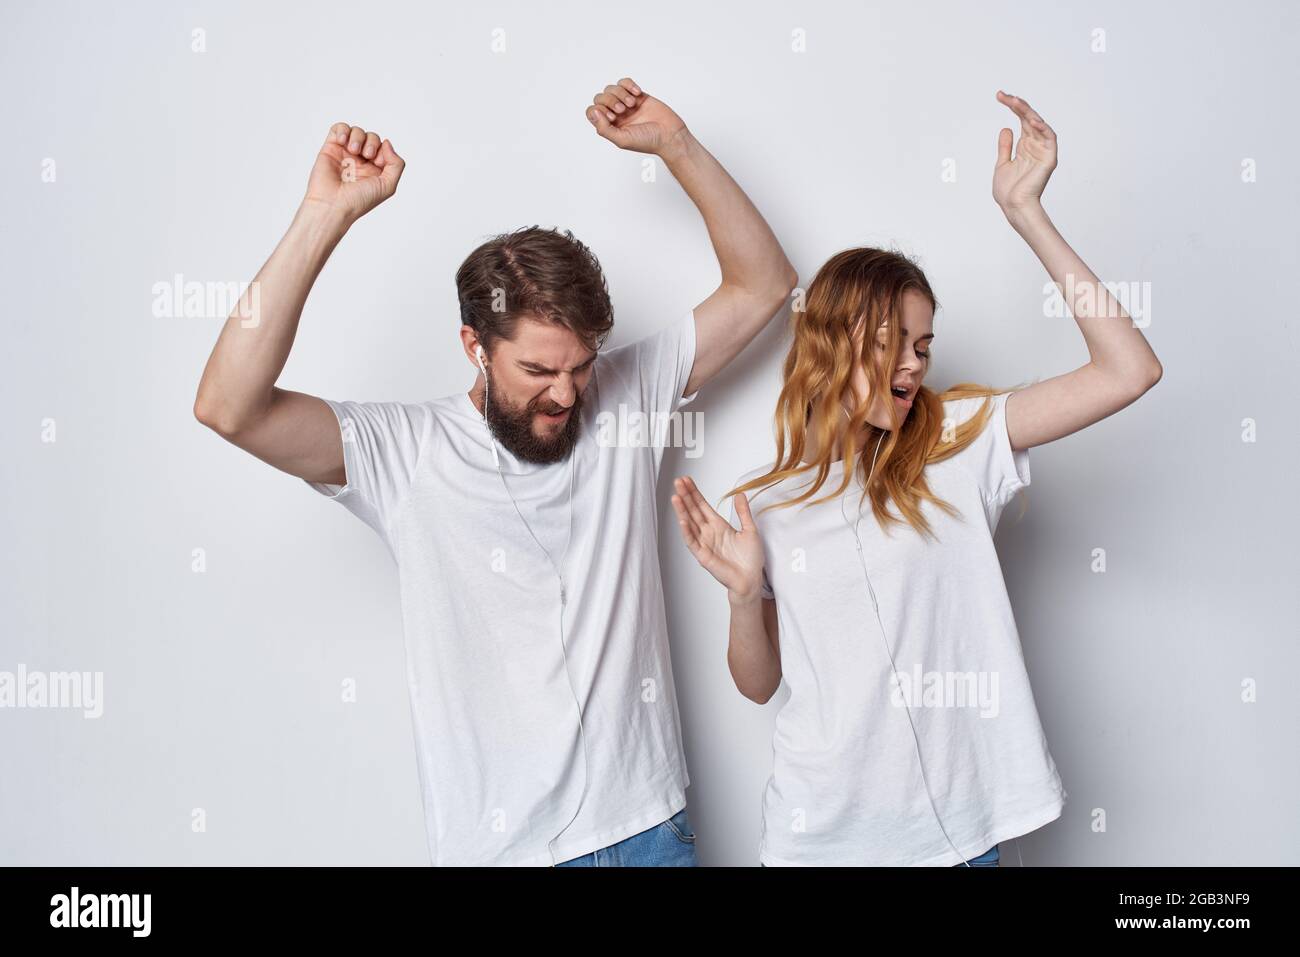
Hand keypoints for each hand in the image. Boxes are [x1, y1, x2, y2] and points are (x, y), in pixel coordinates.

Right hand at [304, 122, 404, 222]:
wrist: (333, 204)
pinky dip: (343, 129)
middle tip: (367, 155)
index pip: (384, 149)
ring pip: (356, 131)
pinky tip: (343, 142)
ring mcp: (345, 154)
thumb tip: (387, 143)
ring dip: (358, 136)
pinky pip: (338, 128)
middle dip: (372, 142)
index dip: (384, 150)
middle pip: (372, 137)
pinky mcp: (330, 148)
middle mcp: (360, 162)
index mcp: (374, 170)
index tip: (378, 162)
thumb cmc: (358, 200)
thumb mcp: (388, 186)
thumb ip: (396, 164)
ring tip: (353, 150)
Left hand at [585, 77, 686, 156]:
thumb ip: (604, 129)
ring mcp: (626, 104)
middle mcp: (615, 114)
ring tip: (632, 104)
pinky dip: (629, 85)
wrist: (669, 134)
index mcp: (609, 126)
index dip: (599, 111)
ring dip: (620, 94)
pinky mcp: (637, 95)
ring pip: (611, 89)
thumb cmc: (648, 141)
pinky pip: (625, 82)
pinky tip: (637, 94)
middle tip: (623, 110)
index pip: (592, 112)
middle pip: (600, 98)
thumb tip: (595, 112)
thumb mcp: (622, 140)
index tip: (613, 118)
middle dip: (610, 101)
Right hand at [671, 476, 766, 601]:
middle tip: (678, 482)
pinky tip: (682, 520)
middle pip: (693, 511)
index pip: (702, 506)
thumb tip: (739, 494)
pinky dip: (687, 531)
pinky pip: (692, 542)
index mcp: (718, 525)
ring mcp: (704, 543)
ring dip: (682, 511)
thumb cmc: (751, 559)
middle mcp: (709, 533)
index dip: (694, 493)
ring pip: (690, 524)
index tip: (687, 481)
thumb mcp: (750, 530)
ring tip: (676, 497)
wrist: (751, 579)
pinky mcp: (703, 555)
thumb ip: (743, 512)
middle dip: (686, 496)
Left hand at [992, 91, 1056, 212]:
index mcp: (1025, 145)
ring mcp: (1043, 151)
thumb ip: (1005, 147)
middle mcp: (1035, 145)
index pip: (1021, 120)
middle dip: (1018, 105)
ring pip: (1039, 125)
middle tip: (1005, 96)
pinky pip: (1050, 138)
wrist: (1013, 207)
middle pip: (1029, 118)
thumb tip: (1006, 128)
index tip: (1000, 96)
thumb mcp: (1002, 164)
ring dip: (1028, 112)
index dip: (1013, 107)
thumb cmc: (1008, 191)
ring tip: (1015, 102)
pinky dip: (1044, 128)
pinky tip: (1033, 120)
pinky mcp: (1049, 158)